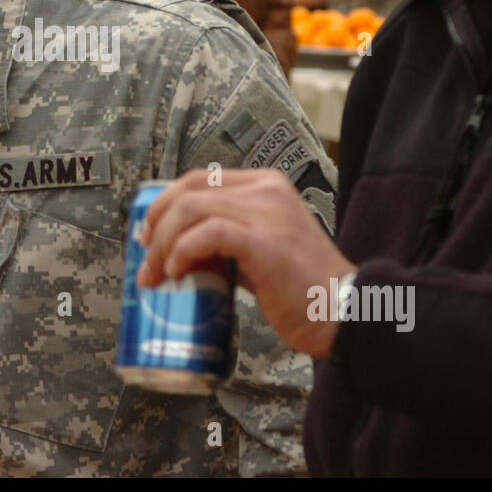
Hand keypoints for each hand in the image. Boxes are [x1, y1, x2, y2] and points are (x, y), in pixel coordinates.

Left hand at [137, 168, 354, 357]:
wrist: (345, 312)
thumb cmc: (303, 289)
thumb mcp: (260, 251)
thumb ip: (226, 242)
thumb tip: (179, 251)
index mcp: (266, 185)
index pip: (200, 178)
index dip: (165, 204)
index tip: (149, 235)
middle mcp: (266, 190)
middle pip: (189, 188)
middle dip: (156, 223)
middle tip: (146, 258)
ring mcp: (267, 213)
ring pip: (191, 208)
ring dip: (163, 243)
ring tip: (159, 274)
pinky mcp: (265, 242)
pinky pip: (207, 234)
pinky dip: (182, 252)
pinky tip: (179, 273)